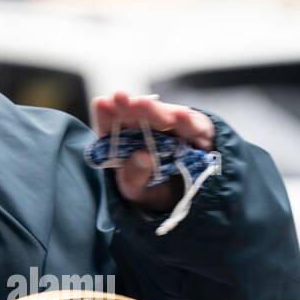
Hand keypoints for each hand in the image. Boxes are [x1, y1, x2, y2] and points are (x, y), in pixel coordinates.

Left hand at [91, 91, 215, 211]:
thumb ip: (133, 178)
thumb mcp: (136, 191)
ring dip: (155, 110)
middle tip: (121, 98)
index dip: (106, 113)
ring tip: (145, 105)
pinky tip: (181, 115)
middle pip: (137, 114)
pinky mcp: (198, 133)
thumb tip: (142, 156)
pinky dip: (189, 121)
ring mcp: (173, 129)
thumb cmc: (152, 191)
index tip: (101, 104)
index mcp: (124, 140)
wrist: (184, 201)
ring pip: (165, 115)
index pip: (111, 123)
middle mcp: (148, 129)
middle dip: (129, 106)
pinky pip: (195, 125)